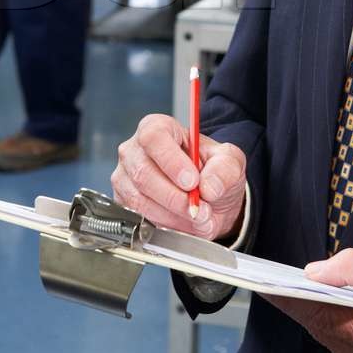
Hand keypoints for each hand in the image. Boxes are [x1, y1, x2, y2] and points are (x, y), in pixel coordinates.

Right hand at [111, 113, 245, 240]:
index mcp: (158, 127)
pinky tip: (184, 222)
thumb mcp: (229, 162)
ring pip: (139, 199)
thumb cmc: (212, 171)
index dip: (171, 161)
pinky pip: (139, 216)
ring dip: (173, 214)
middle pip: (143, 172)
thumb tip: (209, 186)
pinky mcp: (124, 201)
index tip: (192, 182)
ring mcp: (125, 176)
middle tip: (200, 208)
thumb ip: (224, 169)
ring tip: (198, 217)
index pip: (153, 137)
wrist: (207, 197)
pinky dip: (166, 225)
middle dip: (175, 197)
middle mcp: (135, 150)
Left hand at [265, 249, 352, 352]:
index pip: (321, 313)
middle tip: (290, 279)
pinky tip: (347, 315)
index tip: (266, 283)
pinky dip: (341, 332)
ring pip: (330, 341)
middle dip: (308, 302)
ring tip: (323, 293)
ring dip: (326, 317)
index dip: (291, 296)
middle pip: (322, 328)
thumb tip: (314, 273)